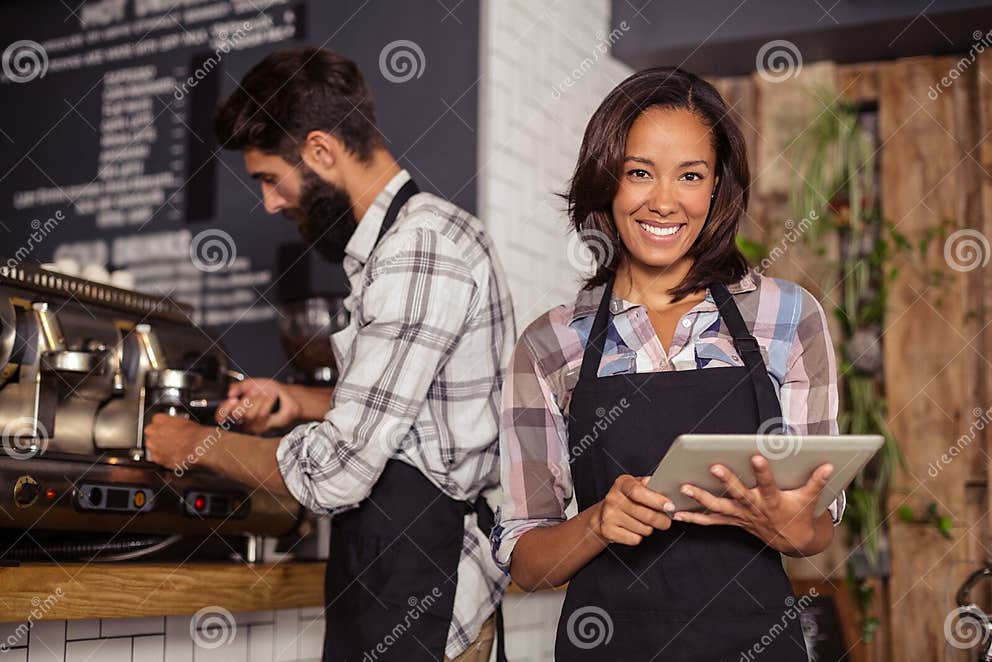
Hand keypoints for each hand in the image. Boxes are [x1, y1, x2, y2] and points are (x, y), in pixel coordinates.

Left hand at [143, 413, 214, 473]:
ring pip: (152, 446)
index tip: (168, 428)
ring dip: (159, 447)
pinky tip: (172, 455)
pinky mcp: (156, 458)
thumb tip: (174, 426)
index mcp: (159, 419)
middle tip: (170, 439)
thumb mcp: (184, 421)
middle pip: (151, 433)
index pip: (156, 420)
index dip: (163, 425)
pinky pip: (156, 457)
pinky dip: (162, 457)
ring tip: (172, 448)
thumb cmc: (194, 433)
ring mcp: (153, 445)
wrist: (198, 446)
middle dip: (158, 436)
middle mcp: (152, 431)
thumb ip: (173, 423)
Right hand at [215, 378, 300, 432]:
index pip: (220, 416)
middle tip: (254, 391)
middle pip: (236, 414)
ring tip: (266, 393)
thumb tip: (229, 393)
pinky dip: (267, 401)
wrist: (286, 395)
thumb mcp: (252, 384)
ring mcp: (253, 425)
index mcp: (235, 409)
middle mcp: (242, 420)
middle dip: (246, 400)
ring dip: (259, 400)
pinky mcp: (265, 427)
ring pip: (250, 415)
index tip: (232, 399)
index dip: (223, 410)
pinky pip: (262, 414)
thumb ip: (238, 386)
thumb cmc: (268, 390)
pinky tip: (272, 395)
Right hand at [589, 475, 674, 545]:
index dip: (656, 500)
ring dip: (649, 528)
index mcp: (622, 483)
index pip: (638, 492)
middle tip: (666, 521)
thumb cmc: (627, 498)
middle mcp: (613, 498)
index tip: (670, 506)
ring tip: (644, 523)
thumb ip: (648, 485)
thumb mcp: (637, 485)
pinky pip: (634, 539)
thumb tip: (651, 482)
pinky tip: (634, 529)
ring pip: (643, 529)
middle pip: (645, 514)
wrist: (604, 513)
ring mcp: (609, 515)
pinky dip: (638, 537)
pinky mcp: (608, 531)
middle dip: (661, 520)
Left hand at [674, 455, 833, 555]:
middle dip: (726, 480)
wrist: (793, 541)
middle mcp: (754, 509)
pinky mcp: (733, 521)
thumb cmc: (800, 513)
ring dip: (701, 498)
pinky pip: (711, 521)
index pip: (768, 484)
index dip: (763, 472)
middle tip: (713, 466)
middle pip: (738, 494)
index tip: (757, 456)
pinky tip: (677, 513)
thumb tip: (829, 463)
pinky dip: (694, 518)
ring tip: (684, 487)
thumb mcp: (810, 498)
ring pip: (719, 507)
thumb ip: (817, 480)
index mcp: (773, 500)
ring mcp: (742, 516)